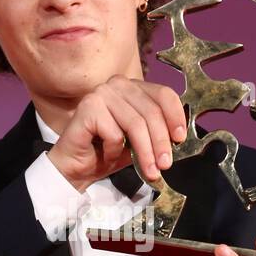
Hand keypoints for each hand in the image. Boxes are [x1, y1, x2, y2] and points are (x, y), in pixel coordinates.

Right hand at [47, 75, 186, 192]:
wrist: (76, 168)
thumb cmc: (107, 153)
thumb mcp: (140, 142)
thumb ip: (158, 132)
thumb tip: (180, 137)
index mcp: (133, 88)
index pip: (163, 94)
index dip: (175, 116)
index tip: (180, 138)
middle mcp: (118, 84)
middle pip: (151, 111)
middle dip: (161, 142)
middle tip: (165, 165)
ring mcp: (102, 93)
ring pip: (136, 124)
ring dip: (145, 152)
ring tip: (150, 171)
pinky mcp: (88, 106)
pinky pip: (114, 132)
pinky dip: (114, 150)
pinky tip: (106, 154)